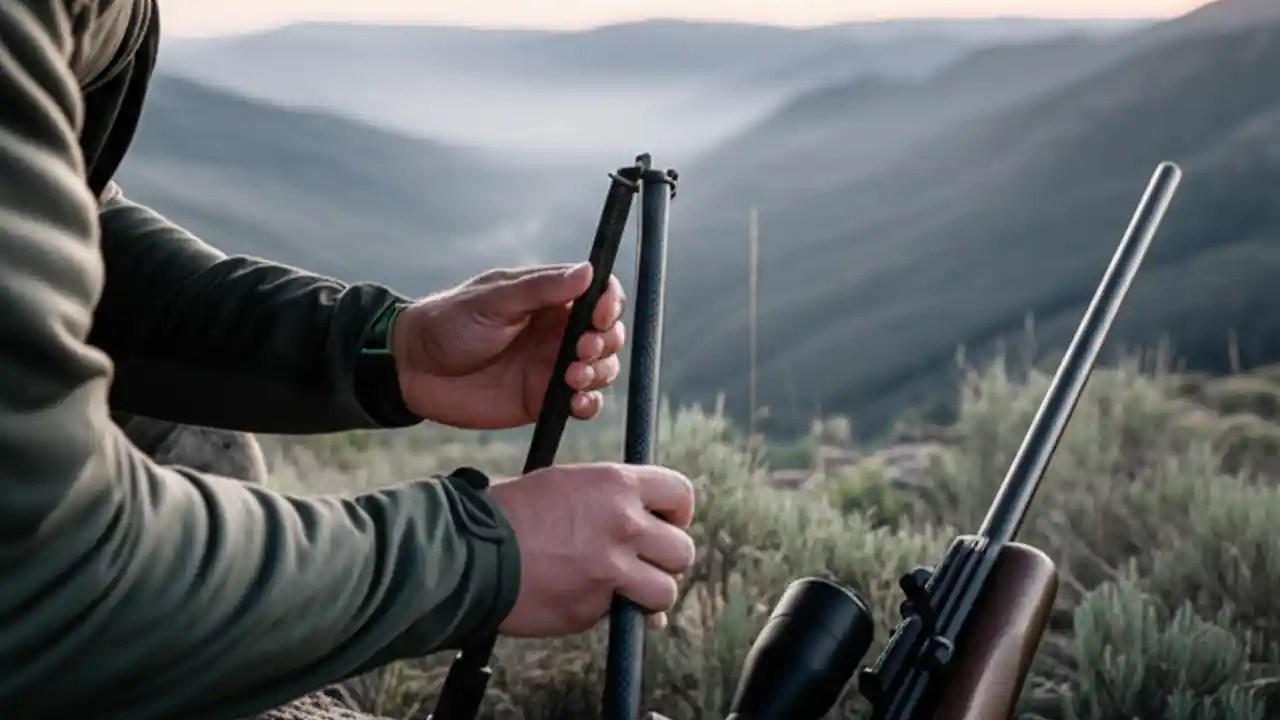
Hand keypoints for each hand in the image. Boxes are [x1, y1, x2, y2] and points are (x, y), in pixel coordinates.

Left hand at [392, 263, 625, 429]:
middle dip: (606, 341)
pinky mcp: (544, 399)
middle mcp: (557, 331)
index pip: (599, 294)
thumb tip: (587, 272)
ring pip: (602, 368)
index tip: (600, 314)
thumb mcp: (493, 300)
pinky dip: (589, 403)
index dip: (609, 303)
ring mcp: (552, 366)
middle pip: (608, 333)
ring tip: (571, 376)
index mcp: (549, 299)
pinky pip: (583, 402)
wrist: (413, 370)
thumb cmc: (448, 324)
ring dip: (599, 372)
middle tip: (581, 349)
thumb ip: (540, 289)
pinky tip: (575, 401)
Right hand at [490, 463, 696, 636]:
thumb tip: (647, 538)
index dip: (678, 513)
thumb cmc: (513, 514)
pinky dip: (614, 614)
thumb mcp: (566, 486)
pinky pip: (625, 615)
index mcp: (616, 484)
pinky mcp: (596, 607)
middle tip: (642, 562)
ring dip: (650, 595)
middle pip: (682, 550)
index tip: (666, 524)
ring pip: (666, 591)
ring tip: (624, 588)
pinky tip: (587, 600)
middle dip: (667, 560)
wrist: (472, 551)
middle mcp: (623, 524)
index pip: (680, 493)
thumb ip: (612, 506)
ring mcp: (612, 569)